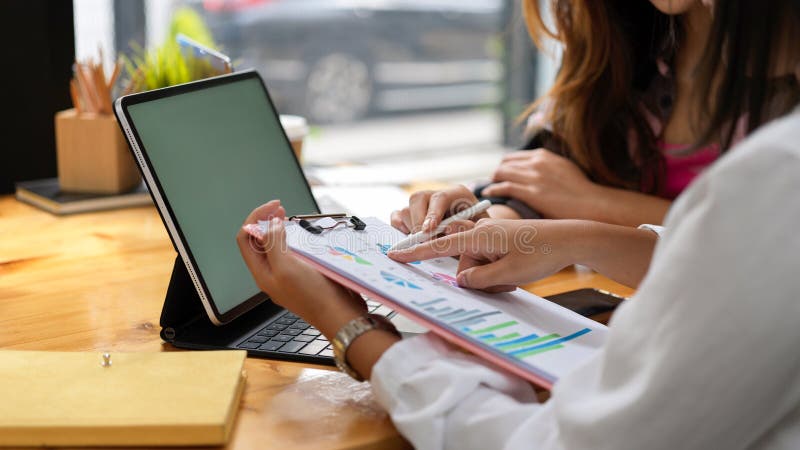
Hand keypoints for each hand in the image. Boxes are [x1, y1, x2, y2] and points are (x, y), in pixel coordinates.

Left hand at [236, 200, 365, 337]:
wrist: (339, 314)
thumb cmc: (313, 296)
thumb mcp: (286, 267)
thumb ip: (273, 244)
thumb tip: (270, 226)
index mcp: (262, 272)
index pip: (246, 239)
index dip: (255, 220)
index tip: (272, 208)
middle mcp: (272, 273)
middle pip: (260, 241)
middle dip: (267, 221)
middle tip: (280, 208)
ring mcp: (289, 273)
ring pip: (277, 245)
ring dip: (281, 229)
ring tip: (289, 218)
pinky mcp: (304, 273)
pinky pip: (293, 252)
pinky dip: (296, 239)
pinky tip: (304, 235)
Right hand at [388, 218, 591, 291]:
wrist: (571, 238)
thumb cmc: (542, 253)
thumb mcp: (509, 273)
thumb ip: (479, 279)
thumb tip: (460, 280)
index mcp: (479, 236)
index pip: (439, 246)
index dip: (416, 253)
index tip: (394, 255)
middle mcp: (482, 231)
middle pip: (463, 261)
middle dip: (478, 277)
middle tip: (505, 282)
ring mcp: (492, 234)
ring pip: (477, 263)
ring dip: (492, 276)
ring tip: (516, 278)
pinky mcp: (502, 238)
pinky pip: (489, 259)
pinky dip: (499, 270)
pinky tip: (518, 273)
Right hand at [390, 185, 489, 234]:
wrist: (476, 236)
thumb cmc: (478, 234)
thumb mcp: (478, 231)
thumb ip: (464, 230)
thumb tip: (444, 233)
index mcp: (458, 194)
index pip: (440, 198)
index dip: (432, 214)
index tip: (429, 230)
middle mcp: (436, 195)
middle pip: (417, 199)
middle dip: (418, 223)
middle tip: (423, 242)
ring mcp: (422, 204)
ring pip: (405, 210)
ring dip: (411, 229)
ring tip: (424, 243)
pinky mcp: (410, 213)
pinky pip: (396, 217)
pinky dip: (400, 229)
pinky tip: (412, 239)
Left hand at [482, 149, 604, 218]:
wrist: (591, 204)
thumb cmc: (581, 191)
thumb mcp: (564, 168)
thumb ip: (548, 166)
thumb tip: (537, 170)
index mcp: (544, 155)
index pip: (514, 157)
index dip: (505, 166)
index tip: (501, 175)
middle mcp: (537, 163)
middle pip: (505, 164)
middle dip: (497, 173)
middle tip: (492, 183)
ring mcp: (533, 177)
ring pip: (502, 173)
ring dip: (492, 181)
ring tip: (487, 189)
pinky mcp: (531, 193)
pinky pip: (504, 187)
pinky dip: (493, 189)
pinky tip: (488, 194)